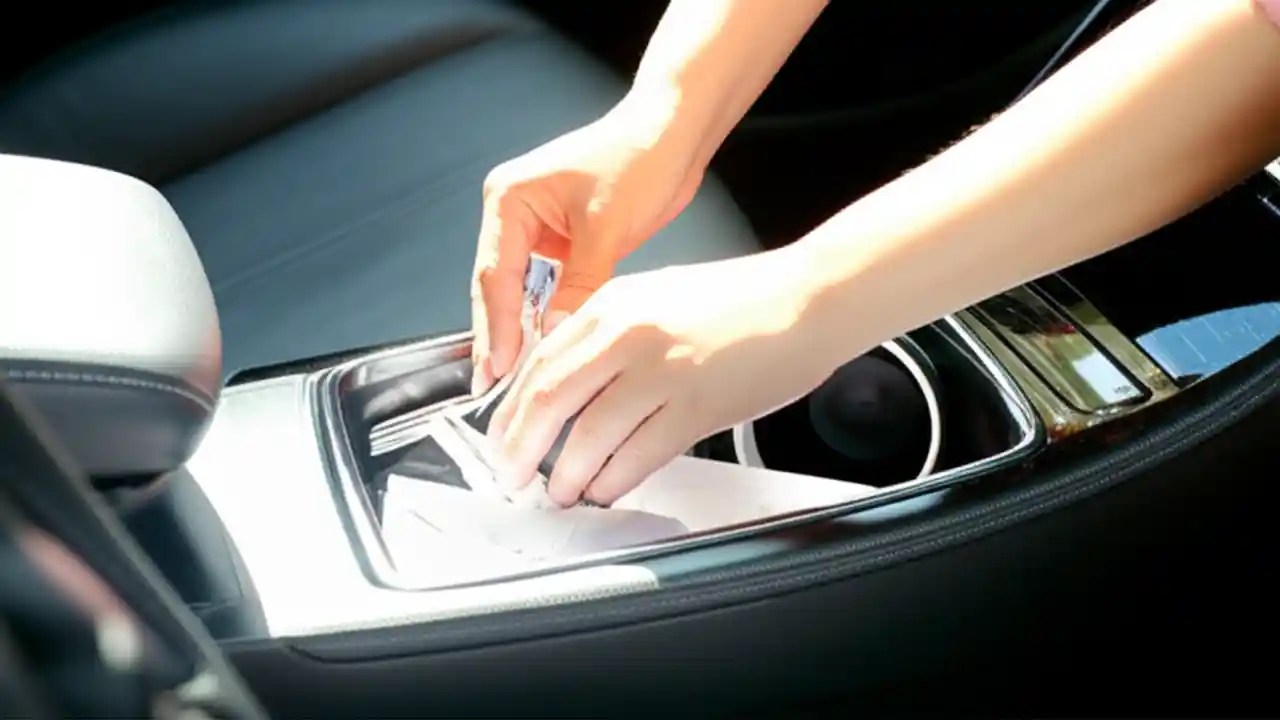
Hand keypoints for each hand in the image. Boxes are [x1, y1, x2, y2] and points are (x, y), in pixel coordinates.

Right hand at [470, 94, 704, 394]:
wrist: (674, 135)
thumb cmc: (639, 158)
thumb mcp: (606, 226)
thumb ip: (579, 283)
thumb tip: (556, 332)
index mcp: (509, 199)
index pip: (496, 275)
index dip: (497, 327)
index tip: (497, 368)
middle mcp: (513, 213)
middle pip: (498, 287)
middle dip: (498, 337)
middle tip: (492, 385)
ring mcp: (535, 228)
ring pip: (519, 292)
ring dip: (521, 330)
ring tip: (515, 378)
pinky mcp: (561, 242)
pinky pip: (546, 288)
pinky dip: (547, 317)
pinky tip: (548, 348)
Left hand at [486, 249, 845, 506]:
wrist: (806, 300)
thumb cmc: (740, 301)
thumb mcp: (657, 297)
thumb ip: (609, 333)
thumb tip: (568, 382)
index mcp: (614, 304)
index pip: (540, 363)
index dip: (512, 410)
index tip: (502, 436)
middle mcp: (629, 334)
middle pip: (551, 400)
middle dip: (521, 447)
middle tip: (511, 474)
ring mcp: (663, 372)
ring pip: (590, 436)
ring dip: (568, 475)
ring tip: (562, 491)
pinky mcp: (697, 406)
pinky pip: (639, 455)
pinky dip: (614, 480)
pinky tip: (606, 490)